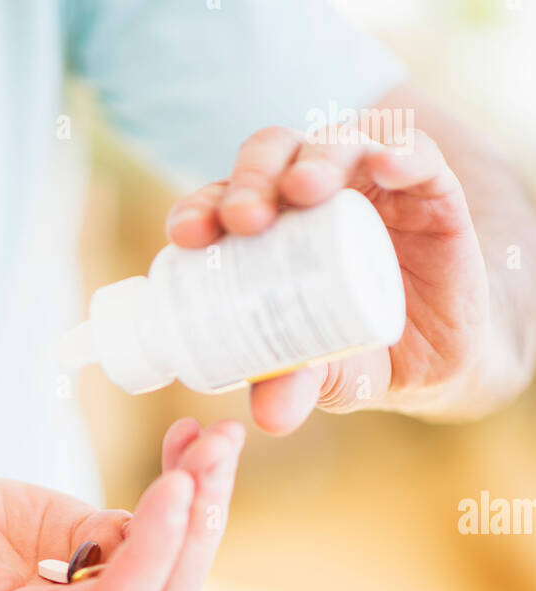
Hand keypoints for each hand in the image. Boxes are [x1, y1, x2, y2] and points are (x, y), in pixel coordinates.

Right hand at [0, 419, 243, 590]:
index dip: (150, 555)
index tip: (176, 487)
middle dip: (195, 526)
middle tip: (216, 450)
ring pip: (177, 571)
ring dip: (203, 503)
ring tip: (213, 438)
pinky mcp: (110, 567)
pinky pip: (165, 539)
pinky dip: (185, 489)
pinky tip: (186, 440)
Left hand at [167, 119, 488, 432]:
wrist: (434, 364)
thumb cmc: (356, 354)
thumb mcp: (321, 376)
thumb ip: (293, 385)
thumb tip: (267, 418)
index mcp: (270, 228)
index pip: (226, 200)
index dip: (202, 207)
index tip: (186, 235)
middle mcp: (315, 193)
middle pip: (273, 157)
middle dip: (252, 179)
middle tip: (244, 219)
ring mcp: (371, 184)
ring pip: (338, 142)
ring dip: (316, 158)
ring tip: (303, 189)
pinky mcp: (430, 189)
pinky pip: (417, 154)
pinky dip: (402, 152)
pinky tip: (387, 163)